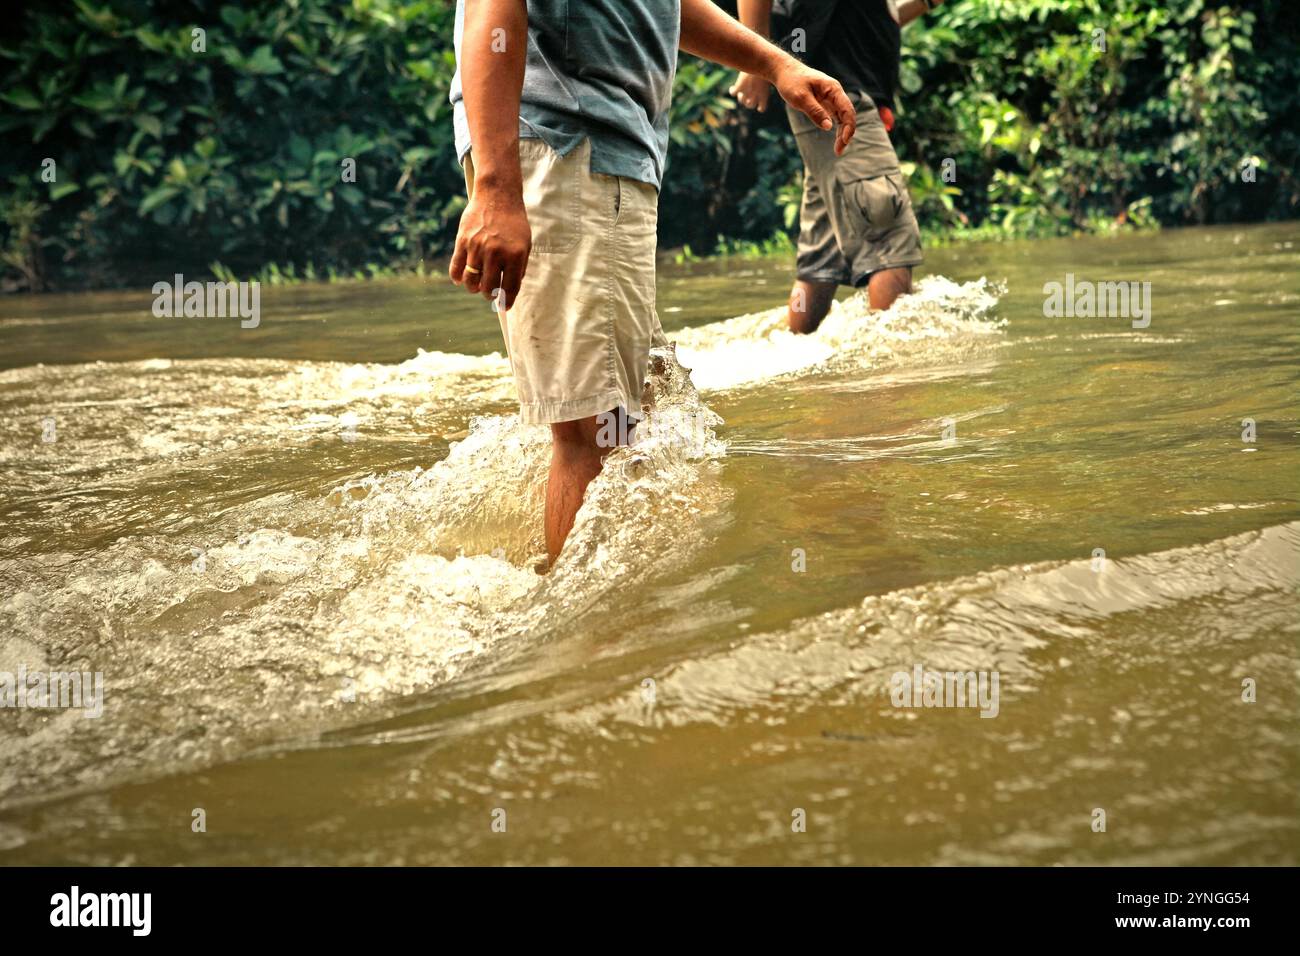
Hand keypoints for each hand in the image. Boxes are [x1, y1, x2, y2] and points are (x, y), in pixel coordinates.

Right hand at [449, 184, 531, 309]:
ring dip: (474, 289)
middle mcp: (495, 253)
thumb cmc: (513, 223)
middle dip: (490, 296)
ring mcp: (477, 247)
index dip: (507, 301)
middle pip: (488, 288)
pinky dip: (458, 278)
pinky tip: (462, 279)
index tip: (504, 307)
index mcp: (514, 255)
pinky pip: (456, 268)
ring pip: (471, 282)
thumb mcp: (525, 244)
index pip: (510, 288)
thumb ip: (518, 267)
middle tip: (490, 294)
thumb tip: (509, 290)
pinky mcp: (462, 241)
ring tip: (477, 286)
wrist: (497, 195)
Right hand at [729, 71, 770, 111]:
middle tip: (748, 94)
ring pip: (741, 100)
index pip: (762, 108)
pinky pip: (733, 93)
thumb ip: (765, 85)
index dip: (760, 106)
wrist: (761, 61)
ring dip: (741, 96)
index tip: (758, 103)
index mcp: (764, 96)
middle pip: (750, 105)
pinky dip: (732, 91)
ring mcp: (747, 92)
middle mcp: (756, 97)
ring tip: (741, 90)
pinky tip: (732, 87)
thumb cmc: (767, 67)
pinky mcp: (739, 87)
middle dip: (748, 101)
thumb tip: (760, 86)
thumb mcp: (769, 77)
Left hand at [770, 58, 856, 154]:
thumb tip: (828, 127)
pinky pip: (835, 118)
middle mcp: (835, 93)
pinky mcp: (825, 104)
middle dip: (846, 133)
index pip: (847, 109)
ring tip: (837, 150)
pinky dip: (836, 129)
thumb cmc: (791, 82)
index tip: (844, 141)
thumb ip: (815, 111)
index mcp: (833, 89)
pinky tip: (836, 140)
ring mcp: (831, 99)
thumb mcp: (801, 98)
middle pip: (847, 115)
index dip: (848, 126)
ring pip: (842, 118)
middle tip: (839, 151)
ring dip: (842, 133)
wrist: (784, 72)